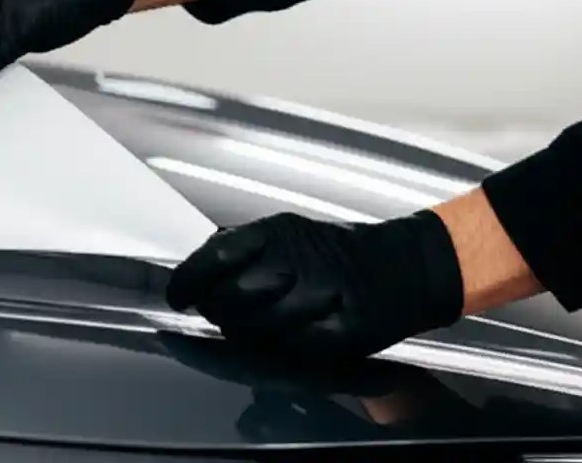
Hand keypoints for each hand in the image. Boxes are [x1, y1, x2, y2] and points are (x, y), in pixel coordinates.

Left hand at [166, 211, 463, 357]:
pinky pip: (294, 349)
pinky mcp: (345, 328)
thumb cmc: (337, 253)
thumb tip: (194, 272)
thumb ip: (240, 249)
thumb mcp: (287, 235)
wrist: (404, 267)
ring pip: (258, 329)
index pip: (217, 256)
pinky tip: (286, 338)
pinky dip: (282, 349)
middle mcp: (299, 259)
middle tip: (216, 313)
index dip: (189, 280)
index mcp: (279, 232)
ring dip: (245, 334)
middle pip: (231, 297)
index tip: (176, 295)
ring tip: (253, 326)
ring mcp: (324, 294)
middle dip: (216, 311)